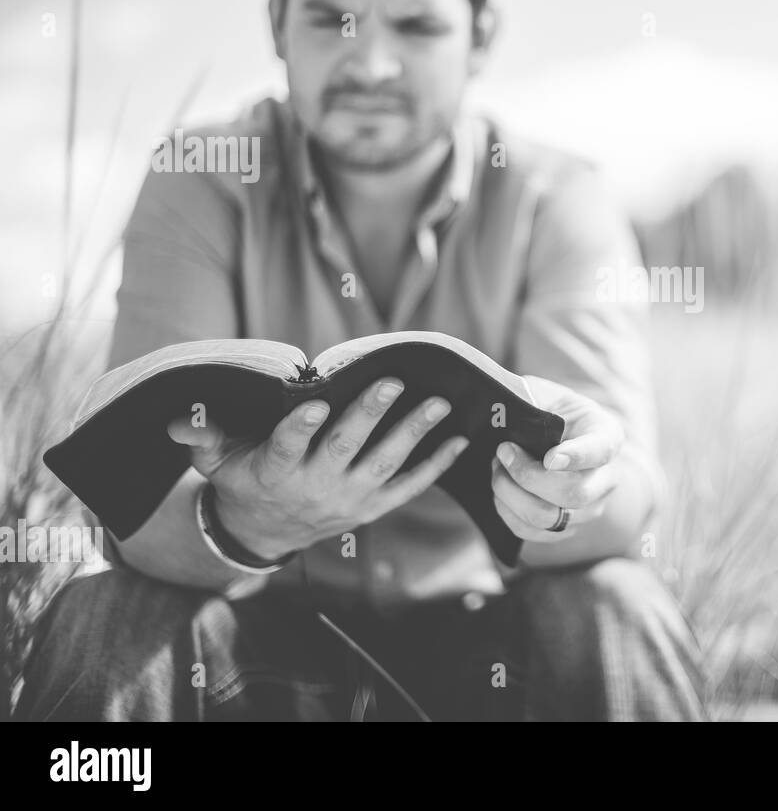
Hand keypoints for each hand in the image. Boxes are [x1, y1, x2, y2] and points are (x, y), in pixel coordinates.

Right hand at [166, 378, 468, 559]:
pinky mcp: (373, 507)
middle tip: (393, 382)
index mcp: (276, 471)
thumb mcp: (216, 463)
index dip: (299, 427)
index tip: (312, 404)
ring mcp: (349, 498)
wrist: (265, 534)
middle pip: (345, 448)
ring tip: (440, 404)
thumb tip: (178, 421)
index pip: (287, 447)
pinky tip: (460, 441)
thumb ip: (203, 440)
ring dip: (413, 433)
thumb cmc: (242, 481)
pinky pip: (409, 487)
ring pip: (384, 463)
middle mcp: (316, 486)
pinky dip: (436, 466)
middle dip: (370, 415)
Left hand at [491, 375, 623, 541]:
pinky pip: (533, 532)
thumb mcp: (540, 393)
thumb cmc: (545, 410)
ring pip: (550, 518)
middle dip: (528, 476)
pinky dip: (508, 513)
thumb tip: (491, 423)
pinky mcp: (565, 527)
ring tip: (497, 469)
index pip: (601, 450)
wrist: (548, 433)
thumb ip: (525, 402)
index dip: (577, 457)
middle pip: (575, 494)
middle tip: (503, 452)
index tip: (549, 458)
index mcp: (606, 435)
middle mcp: (606, 477)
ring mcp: (588, 508)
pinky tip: (500, 490)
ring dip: (512, 495)